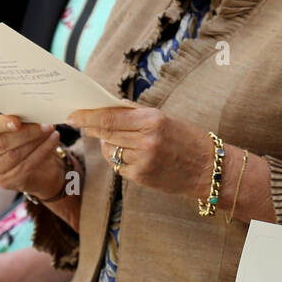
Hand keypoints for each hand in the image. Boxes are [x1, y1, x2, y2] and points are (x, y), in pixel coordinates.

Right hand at [0, 114, 65, 197]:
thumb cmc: (22, 137)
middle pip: (0, 143)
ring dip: (36, 142)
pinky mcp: (6, 181)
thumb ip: (19, 119)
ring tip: (51, 131)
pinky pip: (26, 166)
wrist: (35, 163)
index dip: (1, 124)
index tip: (18, 121)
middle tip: (46, 125)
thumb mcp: (17, 125)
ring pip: (14, 155)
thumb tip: (34, 112)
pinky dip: (42, 151)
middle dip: (26, 133)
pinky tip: (53, 141)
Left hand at [67, 106, 212, 200]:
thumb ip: (137, 112)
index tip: (72, 114)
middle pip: (105, 133)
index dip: (87, 116)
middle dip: (92, 128)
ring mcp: (143, 160)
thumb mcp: (166, 119)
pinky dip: (119, 159)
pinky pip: (118, 165)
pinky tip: (130, 155)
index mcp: (153, 120)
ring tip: (120, 141)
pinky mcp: (141, 176)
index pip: (109, 117)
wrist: (209, 168)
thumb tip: (110, 105)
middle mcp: (147, 140)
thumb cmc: (188, 139)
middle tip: (84, 124)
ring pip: (110, 150)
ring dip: (108, 144)